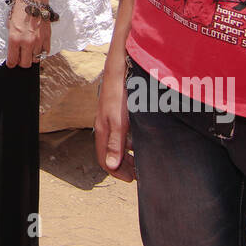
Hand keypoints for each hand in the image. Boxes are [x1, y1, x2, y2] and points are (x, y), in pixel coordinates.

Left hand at [6, 0, 50, 67]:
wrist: (32, 0)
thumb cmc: (19, 10)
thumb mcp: (10, 25)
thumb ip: (12, 39)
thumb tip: (13, 49)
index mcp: (14, 39)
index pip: (13, 60)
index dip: (11, 64)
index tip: (11, 64)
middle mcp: (26, 42)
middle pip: (25, 63)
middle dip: (21, 63)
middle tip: (20, 58)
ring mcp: (38, 41)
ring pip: (36, 59)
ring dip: (32, 57)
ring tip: (29, 51)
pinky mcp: (47, 37)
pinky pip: (46, 52)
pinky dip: (42, 52)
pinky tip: (38, 48)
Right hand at [93, 43, 135, 181]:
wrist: (122, 66)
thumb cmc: (119, 92)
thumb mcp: (119, 121)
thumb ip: (116, 143)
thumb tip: (111, 166)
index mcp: (103, 131)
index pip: (105, 160)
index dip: (117, 172)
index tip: (132, 179)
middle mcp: (105, 126)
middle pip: (111, 153)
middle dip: (124, 166)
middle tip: (139, 173)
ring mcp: (111, 118)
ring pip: (118, 143)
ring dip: (128, 154)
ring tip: (142, 159)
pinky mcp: (119, 111)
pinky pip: (123, 132)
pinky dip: (132, 140)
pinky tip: (142, 138)